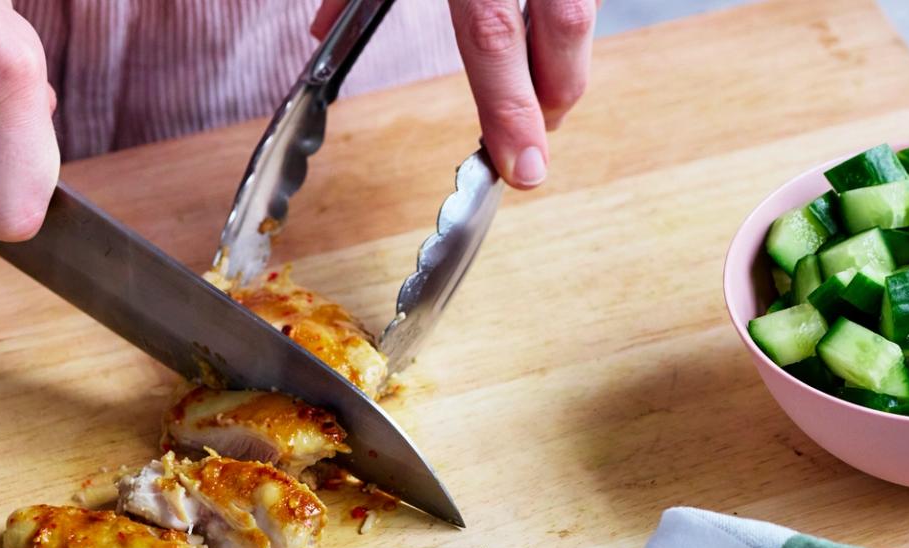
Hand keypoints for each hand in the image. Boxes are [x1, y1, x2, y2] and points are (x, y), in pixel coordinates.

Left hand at [313, 0, 595, 189]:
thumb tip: (322, 28)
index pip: (493, 36)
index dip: (511, 108)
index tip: (523, 171)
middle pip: (565, 33)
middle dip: (553, 97)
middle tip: (534, 136)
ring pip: (587, 10)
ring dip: (564, 55)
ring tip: (540, 80)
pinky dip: (569, 11)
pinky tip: (546, 20)